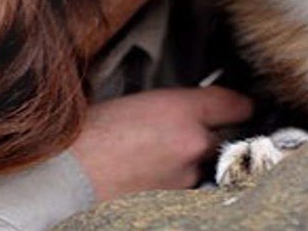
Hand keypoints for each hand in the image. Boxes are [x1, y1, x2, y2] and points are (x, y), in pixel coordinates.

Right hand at [70, 86, 252, 200]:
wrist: (65, 177)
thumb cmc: (89, 135)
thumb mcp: (136, 102)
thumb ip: (176, 107)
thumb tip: (196, 114)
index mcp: (183, 111)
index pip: (237, 105)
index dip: (241, 105)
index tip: (242, 108)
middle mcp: (194, 145)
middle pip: (223, 139)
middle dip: (210, 137)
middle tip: (183, 136)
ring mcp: (186, 180)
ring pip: (203, 167)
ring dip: (188, 164)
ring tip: (152, 159)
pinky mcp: (176, 205)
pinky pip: (187, 190)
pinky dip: (174, 185)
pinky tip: (148, 179)